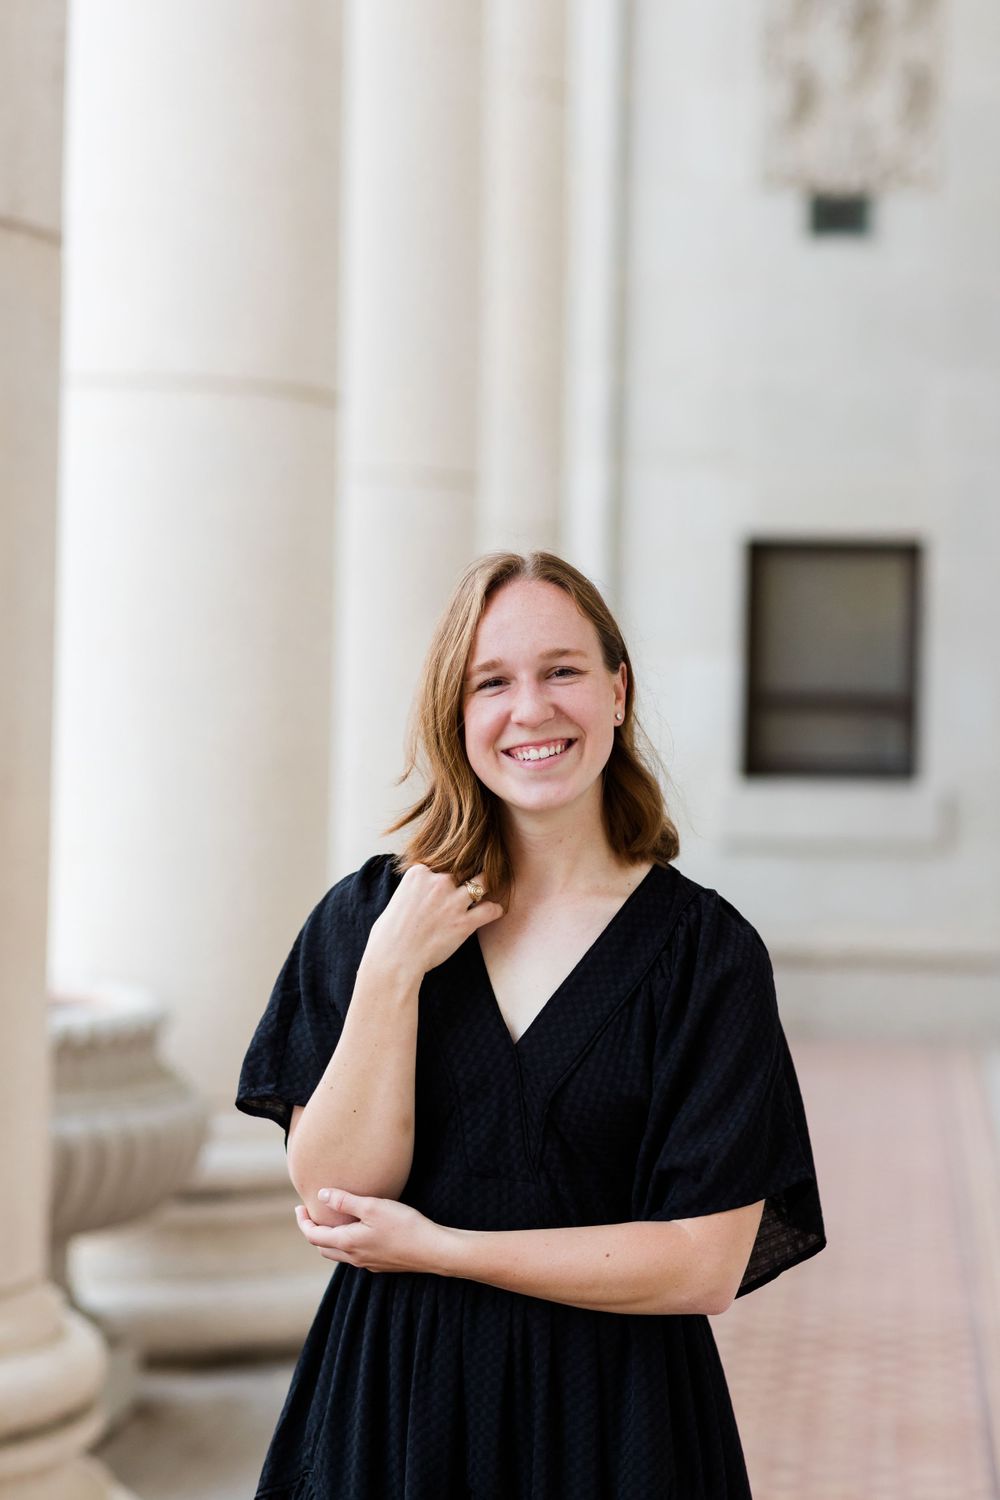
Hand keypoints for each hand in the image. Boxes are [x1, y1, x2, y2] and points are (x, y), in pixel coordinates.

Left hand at [293, 1190, 454, 1275]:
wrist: (433, 1251)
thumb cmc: (404, 1226)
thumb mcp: (373, 1207)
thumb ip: (345, 1202)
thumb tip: (321, 1194)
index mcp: (347, 1243)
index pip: (313, 1236)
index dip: (303, 1222)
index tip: (299, 1208)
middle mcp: (354, 1257)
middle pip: (323, 1247)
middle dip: (313, 1231)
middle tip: (311, 1213)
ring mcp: (368, 1263)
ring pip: (339, 1253)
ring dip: (329, 1238)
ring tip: (332, 1221)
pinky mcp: (381, 1264)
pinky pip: (354, 1255)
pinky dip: (346, 1243)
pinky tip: (358, 1231)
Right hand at [363, 862, 503, 977]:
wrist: (394, 958)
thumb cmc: (388, 934)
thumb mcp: (397, 899)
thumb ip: (414, 889)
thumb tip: (421, 893)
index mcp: (419, 873)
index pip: (439, 862)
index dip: (444, 872)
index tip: (445, 880)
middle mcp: (438, 882)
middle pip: (462, 867)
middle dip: (465, 874)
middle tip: (469, 881)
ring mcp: (454, 901)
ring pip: (482, 882)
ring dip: (485, 886)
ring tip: (487, 891)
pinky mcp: (465, 922)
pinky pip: (490, 909)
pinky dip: (495, 910)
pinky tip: (494, 912)